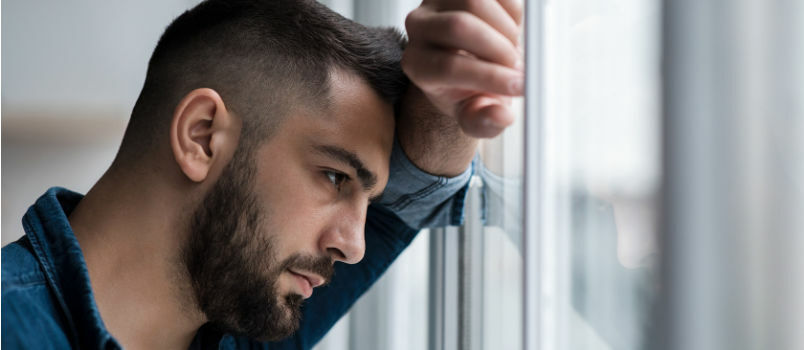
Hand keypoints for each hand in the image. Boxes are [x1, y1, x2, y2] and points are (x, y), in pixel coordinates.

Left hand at [402, 0, 523, 138]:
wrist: (469, 62)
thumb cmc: (469, 89)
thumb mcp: (475, 115)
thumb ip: (484, 122)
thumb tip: (498, 115)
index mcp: (417, 65)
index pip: (448, 67)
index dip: (489, 76)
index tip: (520, 86)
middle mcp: (418, 28)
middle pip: (460, 26)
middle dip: (500, 49)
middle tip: (520, 68)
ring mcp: (436, 0)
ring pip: (477, 1)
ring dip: (507, 29)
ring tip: (513, 51)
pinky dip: (512, 12)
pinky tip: (510, 31)